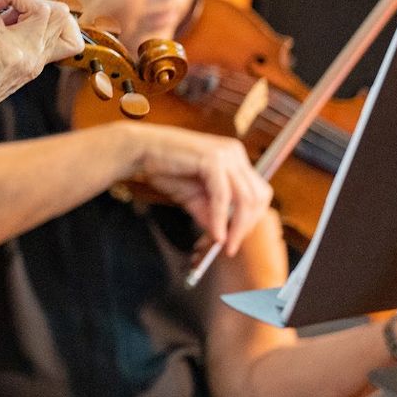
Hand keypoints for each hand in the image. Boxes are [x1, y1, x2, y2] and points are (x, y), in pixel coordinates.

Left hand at [0, 0, 84, 127]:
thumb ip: (7, 35)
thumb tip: (6, 9)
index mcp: (35, 60)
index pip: (69, 32)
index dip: (48, 13)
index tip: (13, 13)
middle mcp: (34, 59)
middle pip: (60, 14)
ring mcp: (22, 57)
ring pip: (42, 9)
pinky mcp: (1, 54)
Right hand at [125, 123, 271, 250]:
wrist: (137, 151)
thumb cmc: (163, 168)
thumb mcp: (192, 196)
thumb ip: (210, 213)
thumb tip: (223, 236)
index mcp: (234, 157)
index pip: (257, 192)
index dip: (251, 219)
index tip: (235, 240)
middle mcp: (235, 152)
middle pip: (258, 196)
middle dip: (247, 225)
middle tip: (230, 246)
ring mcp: (226, 154)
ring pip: (245, 198)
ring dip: (236, 226)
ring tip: (222, 242)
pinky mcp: (213, 159)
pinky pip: (223, 196)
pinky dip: (220, 218)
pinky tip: (213, 233)